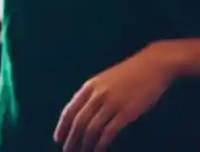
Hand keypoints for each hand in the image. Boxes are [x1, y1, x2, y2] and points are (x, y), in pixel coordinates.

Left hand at [54, 47, 176, 151]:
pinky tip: (99, 150)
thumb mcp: (104, 80)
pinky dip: (102, 143)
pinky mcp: (127, 112)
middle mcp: (97, 95)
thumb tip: (82, 115)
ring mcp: (112, 103)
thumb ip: (93, 95)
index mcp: (89, 87)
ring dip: (85, 144)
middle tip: (67, 151)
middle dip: (71, 139)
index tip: (57, 139)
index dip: (62, 127)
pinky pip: (109, 131)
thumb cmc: (129, 74)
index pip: (70, 110)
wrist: (152, 66)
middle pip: (78, 122)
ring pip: (92, 128)